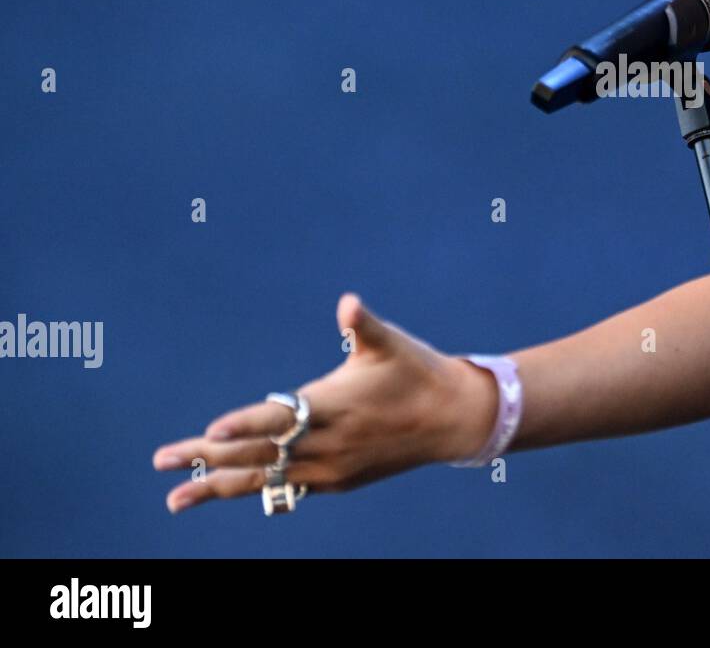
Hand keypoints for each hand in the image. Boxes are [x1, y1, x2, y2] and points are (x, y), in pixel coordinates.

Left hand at [152, 293, 499, 512]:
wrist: (454, 419)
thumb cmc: (418, 372)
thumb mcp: (392, 344)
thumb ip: (363, 325)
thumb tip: (347, 303)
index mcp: (334, 406)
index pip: (279, 418)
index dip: (244, 423)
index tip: (209, 429)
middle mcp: (327, 444)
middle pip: (256, 454)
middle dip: (206, 458)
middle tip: (162, 460)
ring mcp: (330, 469)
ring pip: (264, 480)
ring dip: (217, 486)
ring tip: (176, 499)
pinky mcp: (337, 480)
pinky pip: (287, 489)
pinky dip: (255, 489)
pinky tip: (229, 491)